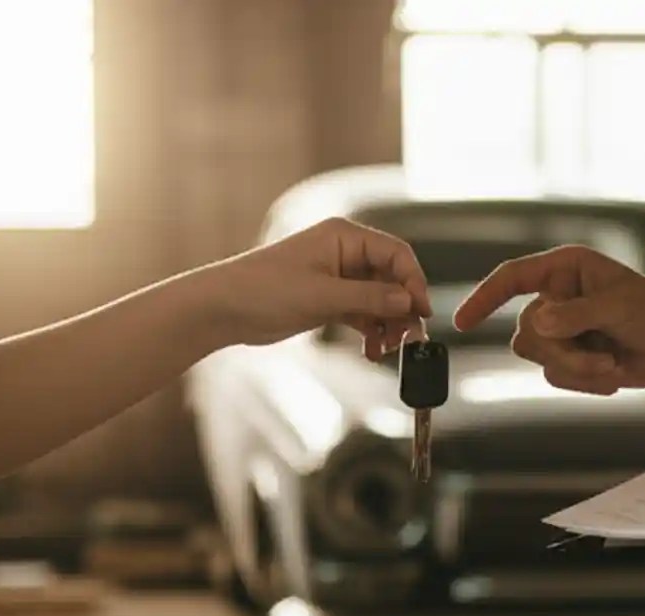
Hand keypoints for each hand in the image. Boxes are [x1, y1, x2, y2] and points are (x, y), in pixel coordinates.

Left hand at [205, 217, 430, 359]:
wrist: (222, 309)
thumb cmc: (263, 289)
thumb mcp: (322, 295)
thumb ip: (369, 299)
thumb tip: (408, 302)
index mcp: (344, 236)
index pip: (396, 254)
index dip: (414, 282)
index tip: (422, 311)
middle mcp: (345, 253)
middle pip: (392, 278)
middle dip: (402, 309)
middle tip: (409, 338)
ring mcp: (338, 278)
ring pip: (380, 300)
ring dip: (388, 324)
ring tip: (387, 348)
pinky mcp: (330, 300)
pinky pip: (364, 314)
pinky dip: (372, 331)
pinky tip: (373, 350)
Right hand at [453, 245, 644, 394]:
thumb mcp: (619, 305)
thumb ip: (577, 314)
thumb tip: (539, 323)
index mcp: (566, 269)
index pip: (513, 277)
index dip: (484, 297)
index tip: (462, 322)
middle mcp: (557, 296)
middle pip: (526, 331)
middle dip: (563, 352)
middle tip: (601, 357)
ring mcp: (563, 329)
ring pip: (539, 357)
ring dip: (577, 368)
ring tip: (611, 364)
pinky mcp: (571, 357)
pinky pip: (556, 376)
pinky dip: (584, 381)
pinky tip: (613, 374)